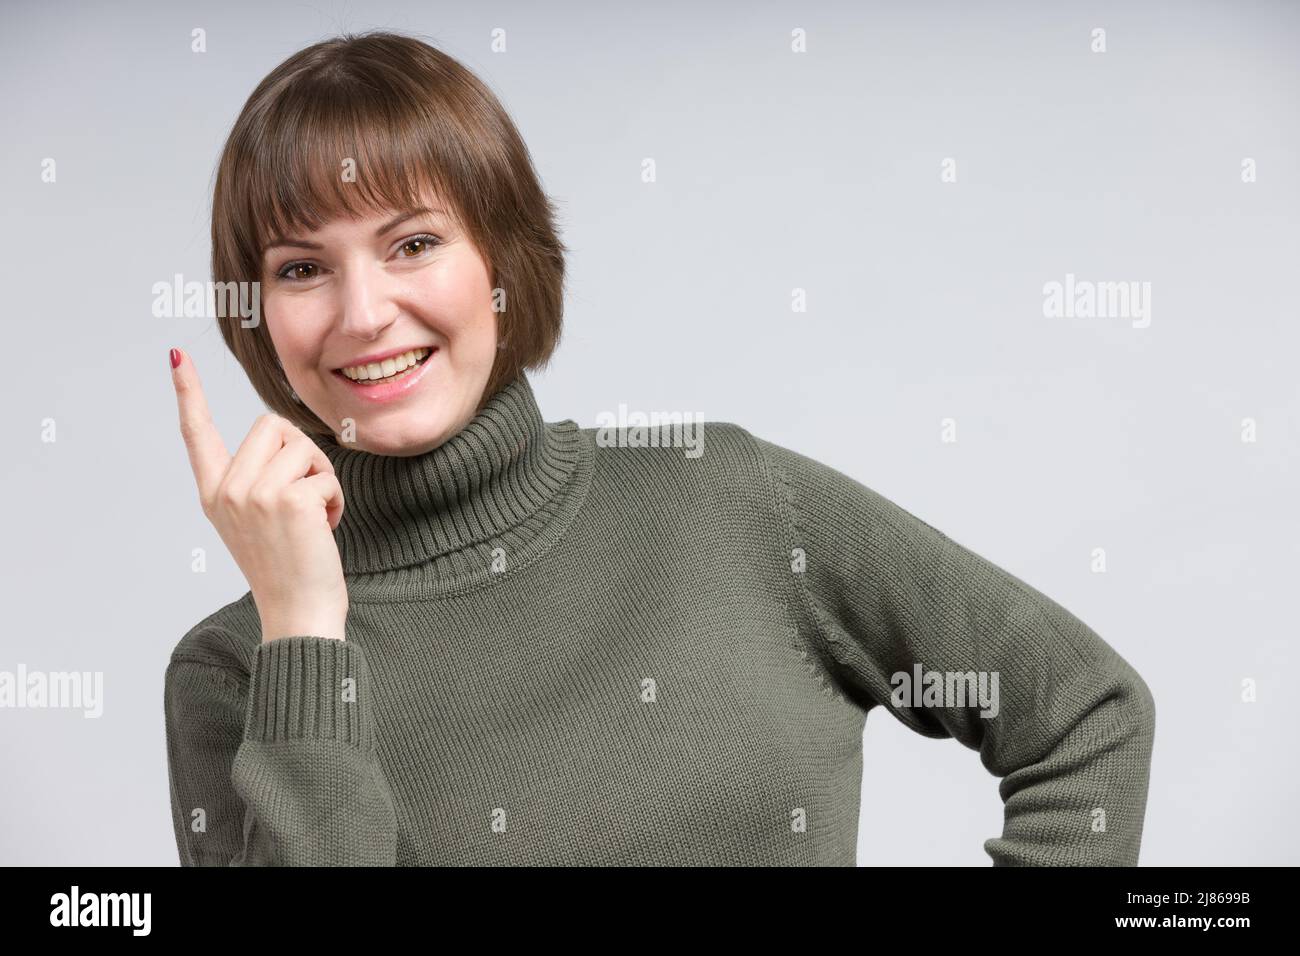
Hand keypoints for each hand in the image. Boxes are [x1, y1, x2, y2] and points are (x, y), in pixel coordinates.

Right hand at [169, 347, 347, 642]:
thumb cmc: (289, 569)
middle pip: (272, 425)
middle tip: (307, 497)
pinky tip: (325, 529)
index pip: (197, 433)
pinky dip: (336, 499)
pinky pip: (325, 473)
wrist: (298, 615)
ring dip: (323, 477)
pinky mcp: (288, 500)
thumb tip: (280, 438)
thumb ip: (258, 481)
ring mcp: (253, 494)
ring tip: (316, 517)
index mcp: (214, 494)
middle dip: (302, 453)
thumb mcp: (259, 520)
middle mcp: (226, 491)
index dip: (188, 392)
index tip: (176, 356)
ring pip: (302, 446)